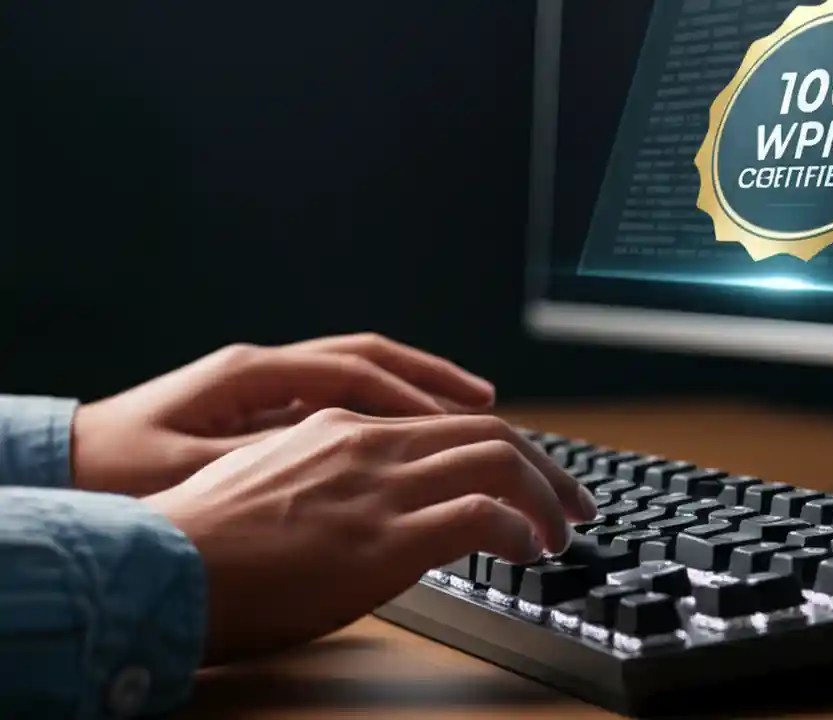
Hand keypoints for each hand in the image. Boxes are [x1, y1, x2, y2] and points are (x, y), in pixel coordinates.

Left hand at [72, 334, 493, 495]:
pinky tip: (409, 436)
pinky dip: (384, 411)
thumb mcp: (195, 468)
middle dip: (432, 377)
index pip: (356, 370)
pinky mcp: (264, 409)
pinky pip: (341, 400)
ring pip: (359, 376)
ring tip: (467, 411)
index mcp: (255, 372)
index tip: (466, 413)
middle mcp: (268, 368)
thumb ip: (272, 459)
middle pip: (369, 359)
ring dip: (414, 390)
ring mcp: (268, 385)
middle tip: (488, 403)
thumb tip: (347, 462)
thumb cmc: (122, 470)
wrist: (72, 462)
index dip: (416, 391)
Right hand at [142, 409, 597, 664]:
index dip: (502, 449)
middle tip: (575, 501)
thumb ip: (330, 477)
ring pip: (498, 460)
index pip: (449, 424)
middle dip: (546, 466)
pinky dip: (520, 528)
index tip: (528, 478)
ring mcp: (380, 488)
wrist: (161, 567)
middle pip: (490, 433)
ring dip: (546, 496)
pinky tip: (530, 551)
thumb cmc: (205, 541)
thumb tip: (372, 502)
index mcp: (343, 428)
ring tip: (565, 529)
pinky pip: (481, 515)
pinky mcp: (385, 538)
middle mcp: (370, 444)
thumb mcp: (272, 482)